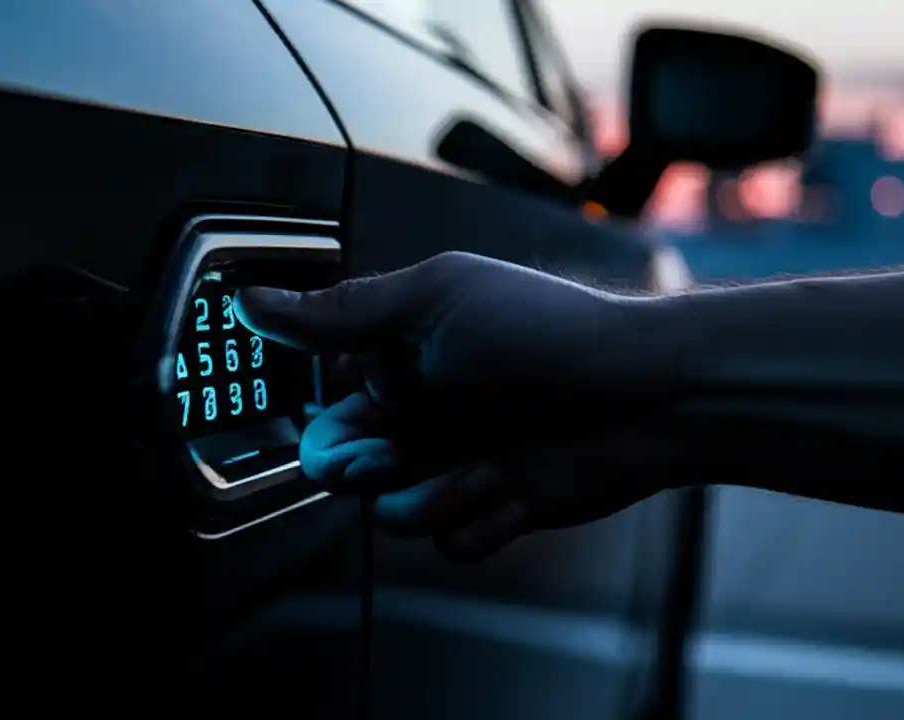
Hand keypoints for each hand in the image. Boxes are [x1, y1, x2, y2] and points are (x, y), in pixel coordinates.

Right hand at [234, 251, 675, 560]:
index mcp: (401, 357)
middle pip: (345, 464)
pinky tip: (510, 487)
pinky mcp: (493, 507)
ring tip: (476, 467)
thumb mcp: (432, 301)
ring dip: (426, 496)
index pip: (323, 398)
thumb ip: (339, 311)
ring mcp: (456, 461)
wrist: (647, 394)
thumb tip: (256, 300)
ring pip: (391, 509)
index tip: (332, 418)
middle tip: (383, 452)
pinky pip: (449, 539)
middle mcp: (423, 411)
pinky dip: (474, 520)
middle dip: (358, 465)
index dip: (318, 417)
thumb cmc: (548, 332)